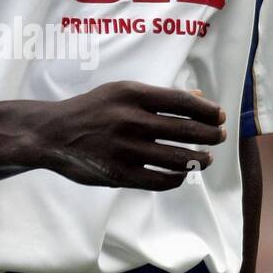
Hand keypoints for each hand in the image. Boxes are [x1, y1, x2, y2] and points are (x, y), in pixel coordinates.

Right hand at [38, 80, 225, 189]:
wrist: (52, 134)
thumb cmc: (92, 110)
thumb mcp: (121, 92)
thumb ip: (159, 96)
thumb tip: (201, 99)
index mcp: (131, 94)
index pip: (182, 101)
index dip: (207, 111)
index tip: (220, 116)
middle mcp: (129, 119)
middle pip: (185, 130)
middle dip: (209, 135)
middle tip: (219, 137)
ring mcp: (124, 148)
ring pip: (176, 158)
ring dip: (198, 159)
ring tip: (205, 158)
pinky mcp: (118, 174)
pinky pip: (158, 180)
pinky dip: (176, 179)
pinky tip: (182, 175)